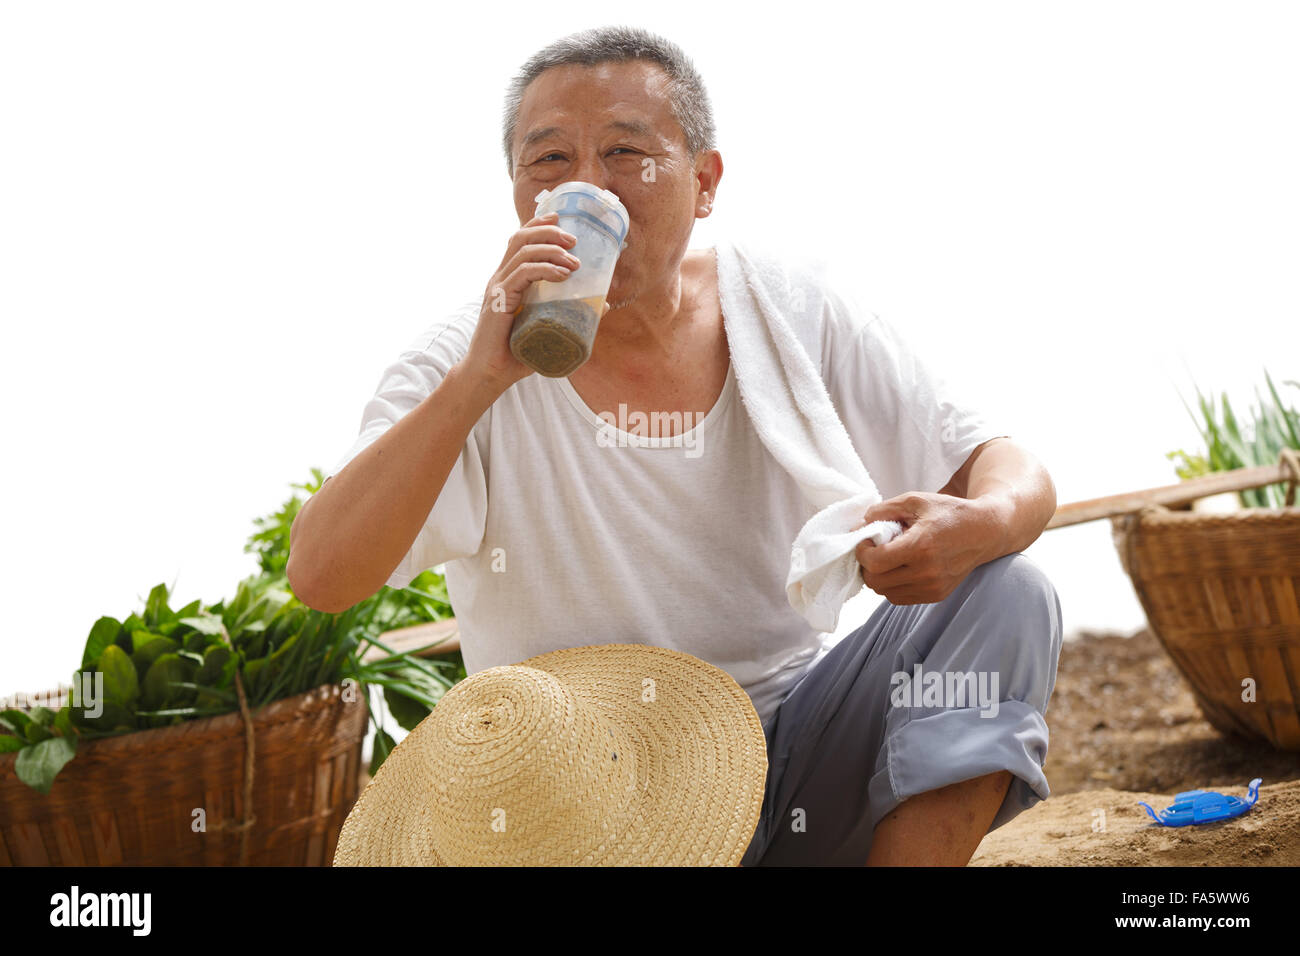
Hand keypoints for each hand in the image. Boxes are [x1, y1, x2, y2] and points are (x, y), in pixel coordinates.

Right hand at [462, 211, 606, 392]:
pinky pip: (522, 274)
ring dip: (552, 251)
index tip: (561, 218)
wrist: (490, 375)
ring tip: (575, 261)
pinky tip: (562, 274)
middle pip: (521, 239)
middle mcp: (500, 278)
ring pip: (522, 252)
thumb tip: (603, 304)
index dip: (538, 225)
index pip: (519, 241)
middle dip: (549, 232)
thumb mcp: (549, 328)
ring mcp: (497, 288)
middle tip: (574, 239)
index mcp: (508, 279)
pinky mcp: (499, 300)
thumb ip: (573, 314)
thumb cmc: (517, 354)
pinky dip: (544, 270)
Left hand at [854, 492, 1002, 604]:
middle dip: (866, 566)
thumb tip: (860, 525)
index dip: (862, 552)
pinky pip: (899, 598)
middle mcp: (927, 572)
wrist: (984, 531)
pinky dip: (892, 585)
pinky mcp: (936, 595)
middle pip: (875, 582)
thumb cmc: (949, 513)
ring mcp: (932, 587)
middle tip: (872, 550)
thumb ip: (883, 510)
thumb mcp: (915, 500)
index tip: (865, 541)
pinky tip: (899, 568)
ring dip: (879, 577)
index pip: (875, 562)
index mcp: (921, 546)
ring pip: (885, 593)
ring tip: (888, 558)